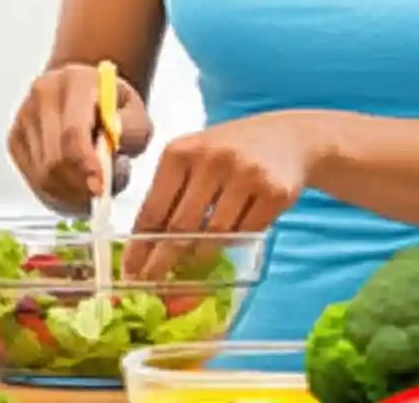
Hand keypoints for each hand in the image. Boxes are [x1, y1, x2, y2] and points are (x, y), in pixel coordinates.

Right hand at [8, 63, 152, 215]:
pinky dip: (55, 191)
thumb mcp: (137, 113)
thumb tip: (114, 156)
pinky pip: (33, 177)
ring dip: (70, 191)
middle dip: (79, 185)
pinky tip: (74, 184)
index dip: (85, 165)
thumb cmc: (113, 106)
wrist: (86, 93)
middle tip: (99, 194)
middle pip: (54, 157)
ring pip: (42, 173)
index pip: (73, 131)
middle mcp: (44, 94)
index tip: (100, 188)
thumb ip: (133, 132)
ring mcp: (24, 115)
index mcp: (76, 81)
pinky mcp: (15, 137)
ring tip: (91, 185)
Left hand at [124, 113, 310, 278]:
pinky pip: (245, 233)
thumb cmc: (228, 151)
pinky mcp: (275, 192)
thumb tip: (145, 245)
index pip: (154, 208)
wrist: (287, 137)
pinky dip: (233, 243)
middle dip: (163, 260)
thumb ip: (171, 191)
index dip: (140, 244)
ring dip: (200, 255)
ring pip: (214, 234)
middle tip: (152, 281)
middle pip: (181, 226)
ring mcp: (246, 175)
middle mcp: (212, 159)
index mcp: (181, 151)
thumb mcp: (193, 157)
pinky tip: (227, 241)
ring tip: (192, 263)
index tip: (131, 269)